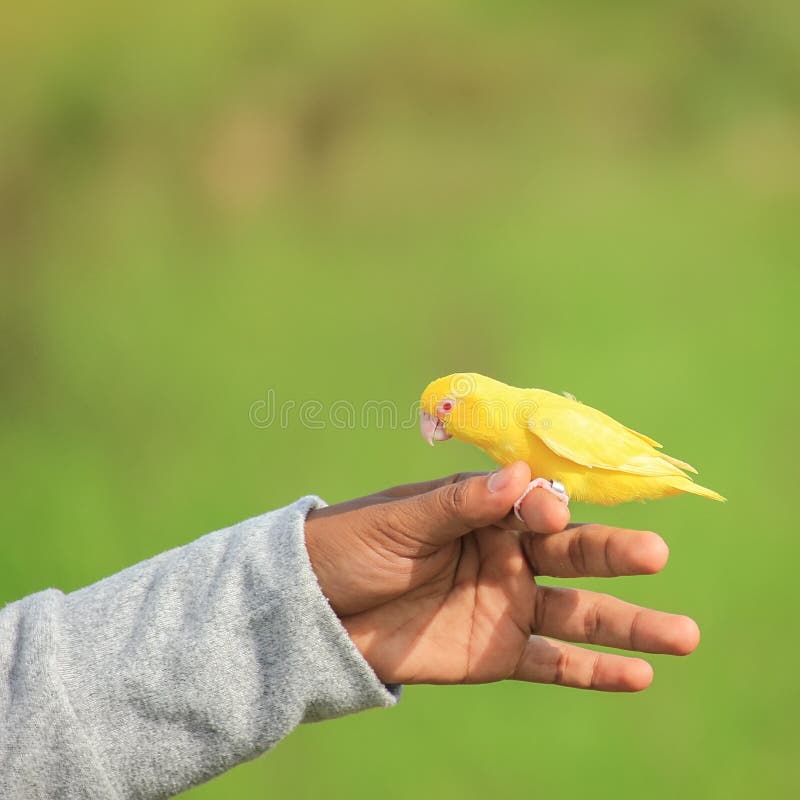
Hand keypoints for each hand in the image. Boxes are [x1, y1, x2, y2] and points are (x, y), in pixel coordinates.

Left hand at [304, 461, 698, 689]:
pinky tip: (639, 676)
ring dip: (629, 624)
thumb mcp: (401, 520)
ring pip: (579, 613)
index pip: (534, 506)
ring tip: (685, 634)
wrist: (317, 609)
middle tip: (657, 553)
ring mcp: (507, 604)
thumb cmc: (354, 547)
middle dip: (614, 554)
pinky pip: (553, 664)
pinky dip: (594, 671)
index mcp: (485, 511)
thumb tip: (518, 478)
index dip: (546, 509)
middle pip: (573, 554)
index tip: (548, 514)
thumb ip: (458, 504)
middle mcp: (508, 554)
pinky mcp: (497, 652)